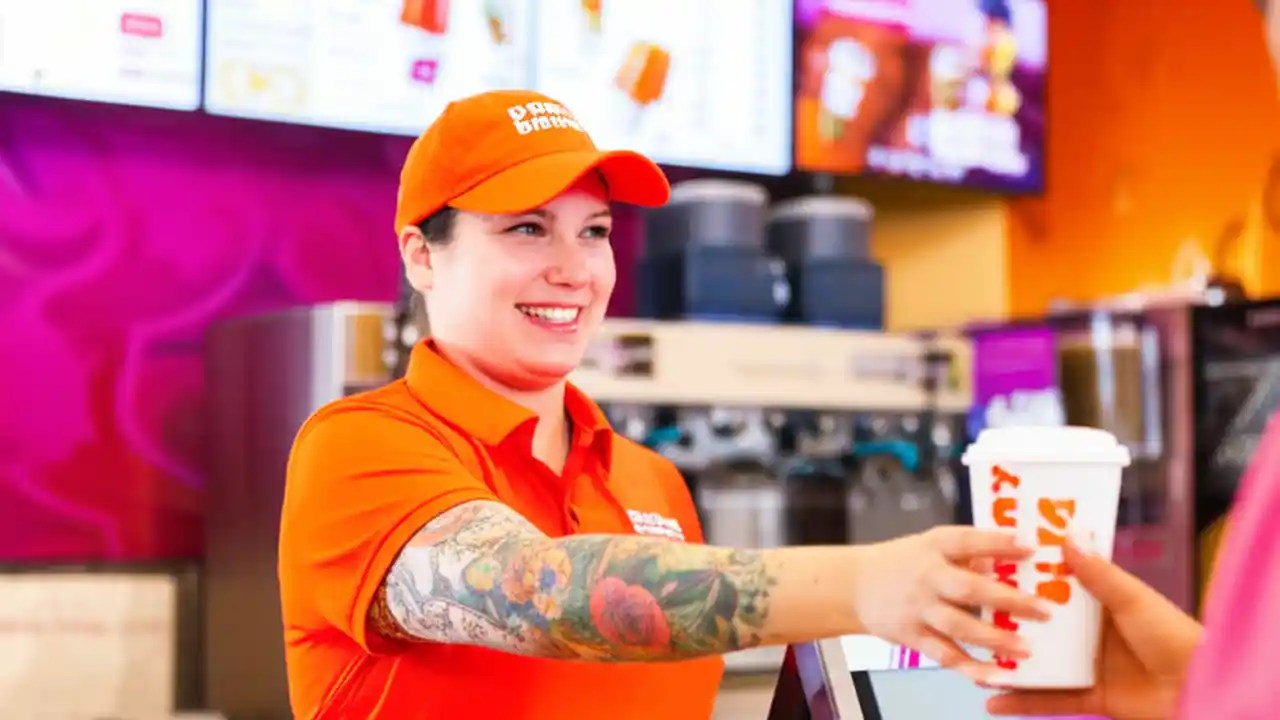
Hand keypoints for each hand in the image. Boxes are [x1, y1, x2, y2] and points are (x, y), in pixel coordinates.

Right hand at [850, 526, 1050, 682]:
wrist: (855, 585)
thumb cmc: (904, 563)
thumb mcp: (931, 545)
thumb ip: (968, 553)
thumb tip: (1011, 560)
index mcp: (934, 546)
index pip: (969, 540)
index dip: (999, 542)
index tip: (1031, 547)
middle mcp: (927, 576)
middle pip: (970, 588)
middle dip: (1009, 600)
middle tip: (1044, 610)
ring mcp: (918, 608)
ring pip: (960, 627)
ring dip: (995, 640)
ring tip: (1026, 649)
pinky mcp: (912, 636)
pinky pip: (945, 655)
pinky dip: (972, 667)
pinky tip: (997, 676)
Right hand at [986, 540, 1203, 719]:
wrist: (1202, 691)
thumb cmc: (1175, 638)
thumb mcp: (1134, 599)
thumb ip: (1099, 573)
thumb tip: (1067, 536)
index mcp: (1101, 604)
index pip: (1056, 586)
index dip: (1027, 577)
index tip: (993, 563)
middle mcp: (1089, 633)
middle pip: (1039, 625)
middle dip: (1006, 621)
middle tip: (968, 609)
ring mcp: (1087, 666)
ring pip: (1037, 662)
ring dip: (1006, 661)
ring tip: (971, 657)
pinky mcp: (1088, 697)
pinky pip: (1048, 699)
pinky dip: (1021, 702)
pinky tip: (992, 701)